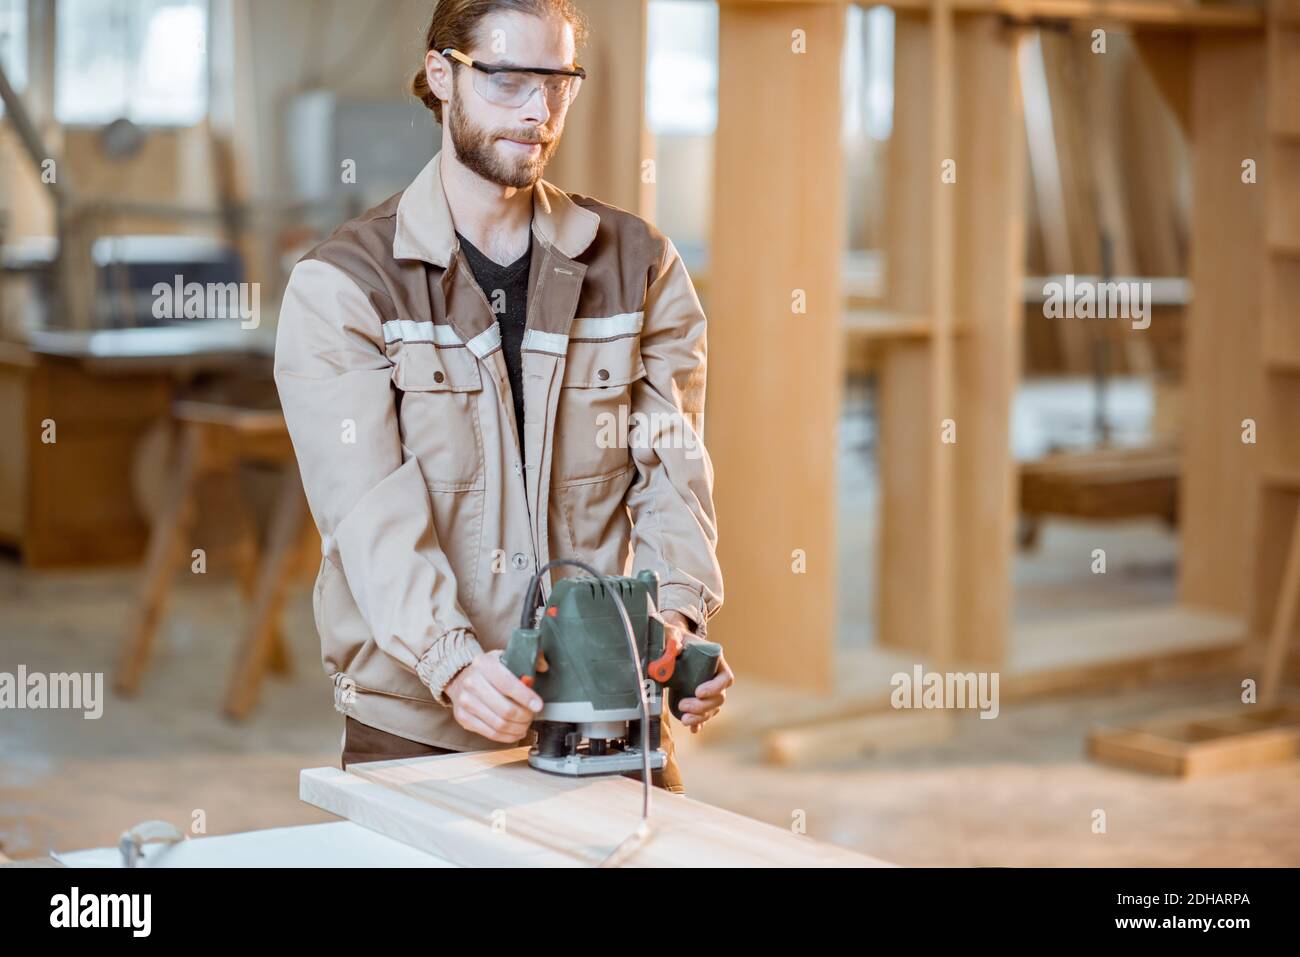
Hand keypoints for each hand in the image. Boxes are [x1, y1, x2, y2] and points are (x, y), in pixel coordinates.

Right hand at [446, 650, 542, 743]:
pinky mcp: (463, 717)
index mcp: (484, 664)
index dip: (526, 697)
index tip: (538, 705)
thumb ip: (527, 660)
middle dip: (525, 716)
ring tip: (525, 724)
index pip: (508, 684)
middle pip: (505, 709)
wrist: (460, 677)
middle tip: (532, 715)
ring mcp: (465, 702)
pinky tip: (516, 731)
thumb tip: (544, 666)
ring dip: (518, 728)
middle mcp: (472, 682)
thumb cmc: (489, 670)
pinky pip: (490, 733)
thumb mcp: (505, 658)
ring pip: (499, 724)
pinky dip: (507, 736)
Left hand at [660, 610, 733, 733]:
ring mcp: (709, 691)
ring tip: (683, 719)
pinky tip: (692, 729)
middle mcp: (716, 678)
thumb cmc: (675, 638)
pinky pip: (703, 715)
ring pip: (712, 709)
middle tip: (684, 705)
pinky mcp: (699, 700)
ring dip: (700, 717)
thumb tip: (672, 648)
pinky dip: (699, 723)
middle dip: (703, 706)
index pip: (725, 678)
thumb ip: (672, 638)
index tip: (698, 692)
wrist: (671, 644)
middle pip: (719, 698)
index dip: (714, 687)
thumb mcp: (673, 635)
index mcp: (716, 662)